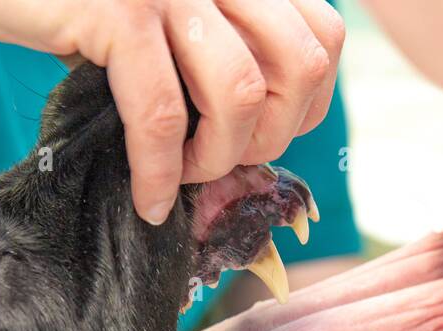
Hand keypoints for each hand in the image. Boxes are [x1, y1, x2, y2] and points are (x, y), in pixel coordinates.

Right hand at [0, 0, 342, 223]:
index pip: (325, 38)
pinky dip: (160, 171)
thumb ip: (208, 44)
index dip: (305, 105)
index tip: (259, 136)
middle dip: (272, 136)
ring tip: (182, 174)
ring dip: (218, 156)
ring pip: (241, 93)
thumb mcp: (155, 14)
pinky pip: (161, 113)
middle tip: (221, 158)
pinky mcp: (117, 9)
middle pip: (302, 65)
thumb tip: (253, 127)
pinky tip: (148, 199)